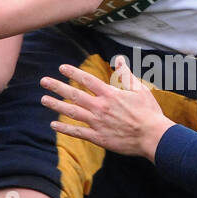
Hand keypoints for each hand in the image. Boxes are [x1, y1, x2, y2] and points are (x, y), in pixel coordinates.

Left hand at [41, 57, 174, 158]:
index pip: (87, 80)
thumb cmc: (148, 112)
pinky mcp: (99, 137)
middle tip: (43, 81)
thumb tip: (119, 59)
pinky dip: (65, 128)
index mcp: (110, 94)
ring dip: (56, 105)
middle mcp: (101, 107)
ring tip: (44, 100)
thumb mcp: (139, 89)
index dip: (73, 73)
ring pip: (72, 112)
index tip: (61, 68)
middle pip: (74, 95)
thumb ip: (126, 74)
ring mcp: (98, 123)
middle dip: (57, 87)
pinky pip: (78, 132)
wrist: (153, 137)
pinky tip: (54, 124)